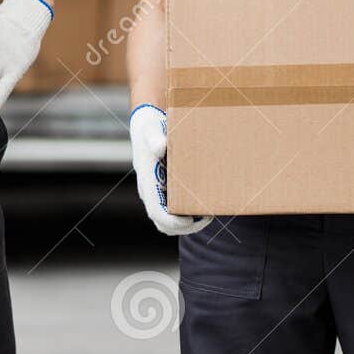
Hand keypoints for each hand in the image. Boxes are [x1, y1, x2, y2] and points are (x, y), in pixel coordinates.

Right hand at [130, 104, 210, 236]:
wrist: (147, 125)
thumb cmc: (150, 127)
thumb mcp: (151, 129)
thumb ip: (155, 138)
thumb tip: (160, 147)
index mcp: (147, 181)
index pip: (156, 212)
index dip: (172, 222)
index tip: (189, 220)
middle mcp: (150, 191)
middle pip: (163, 223)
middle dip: (185, 227)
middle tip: (207, 217)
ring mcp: (156, 193)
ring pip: (168, 221)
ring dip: (188, 224)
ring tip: (207, 214)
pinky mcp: (164, 191)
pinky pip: (173, 211)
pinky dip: (187, 215)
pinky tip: (202, 205)